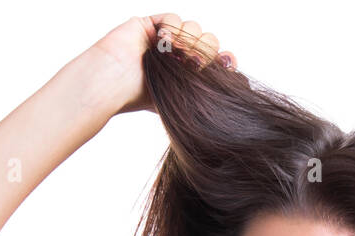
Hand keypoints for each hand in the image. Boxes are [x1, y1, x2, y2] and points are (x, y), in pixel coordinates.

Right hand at [90, 14, 238, 115]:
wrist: (112, 83)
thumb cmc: (141, 97)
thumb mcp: (181, 100)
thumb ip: (205, 92)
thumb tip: (242, 89)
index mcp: (186, 75)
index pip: (215, 61)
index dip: (224, 59)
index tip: (227, 64)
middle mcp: (177, 57)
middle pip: (209, 42)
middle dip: (206, 50)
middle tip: (193, 63)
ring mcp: (164, 40)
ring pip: (194, 28)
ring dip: (189, 39)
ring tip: (175, 54)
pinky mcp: (151, 25)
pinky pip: (174, 17)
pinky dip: (173, 26)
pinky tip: (163, 40)